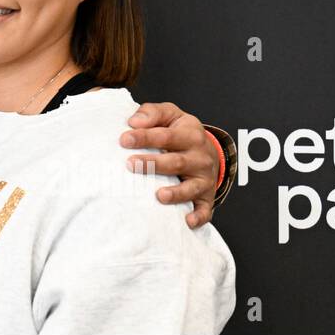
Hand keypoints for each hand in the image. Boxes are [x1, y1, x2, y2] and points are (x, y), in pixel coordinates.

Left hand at [120, 102, 217, 228]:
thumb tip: (134, 121)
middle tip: (130, 164)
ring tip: (159, 195)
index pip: (165, 136)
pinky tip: (186, 221)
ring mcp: (204, 178)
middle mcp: (200, 157)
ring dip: (176, 193)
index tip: (124, 139)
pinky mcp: (206, 197)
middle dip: (153, 164)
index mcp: (190, 134)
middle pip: (176, 162)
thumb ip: (152, 113)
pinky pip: (205, 209)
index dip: (144, 137)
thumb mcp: (171, 114)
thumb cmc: (181, 132)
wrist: (210, 150)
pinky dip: (198, 216)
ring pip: (191, 187)